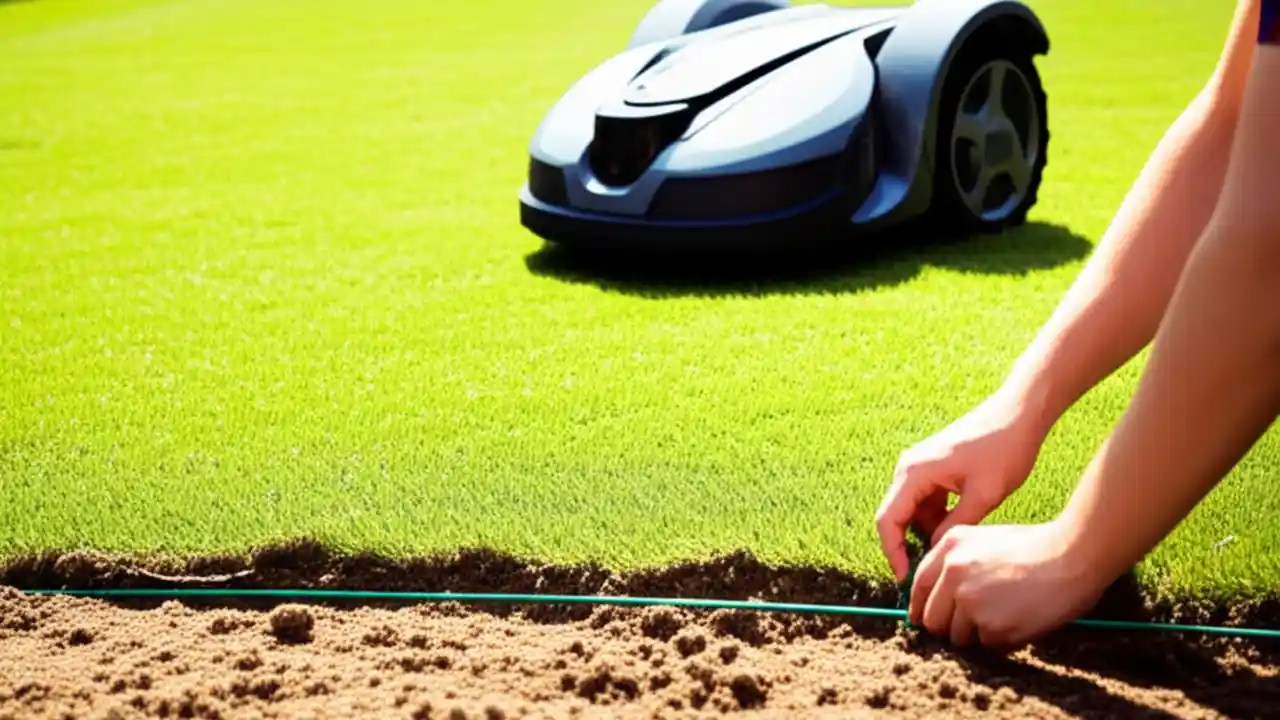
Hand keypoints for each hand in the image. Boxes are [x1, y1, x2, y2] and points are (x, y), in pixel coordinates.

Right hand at [876, 390, 1048, 581]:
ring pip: (911, 510)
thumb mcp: (984, 495)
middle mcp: (909, 467)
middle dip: (908, 544)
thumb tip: (934, 553)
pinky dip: (937, 517)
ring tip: (953, 549)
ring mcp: (920, 466)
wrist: (1019, 413)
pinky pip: (925, 500)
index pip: (887, 520)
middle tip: (930, 570)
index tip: (905, 577)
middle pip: (895, 516)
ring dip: (926, 530)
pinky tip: (961, 527)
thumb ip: (955, 526)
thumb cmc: (1004, 448)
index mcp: (915, 472)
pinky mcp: (933, 467)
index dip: (892, 552)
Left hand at [908, 522, 1106, 648]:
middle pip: (932, 620)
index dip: (920, 607)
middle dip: (949, 628)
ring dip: (977, 636)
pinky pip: (987, 647)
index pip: (918, 586)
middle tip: (973, 626)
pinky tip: (1021, 622)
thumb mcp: (985, 538)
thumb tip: (937, 597)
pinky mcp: (992, 626)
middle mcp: (953, 572)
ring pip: (958, 638)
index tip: (924, 619)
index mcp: (949, 546)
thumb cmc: (1036, 546)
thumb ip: (956, 561)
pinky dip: (1002, 642)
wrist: (1074, 555)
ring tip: (1006, 616)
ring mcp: (970, 601)